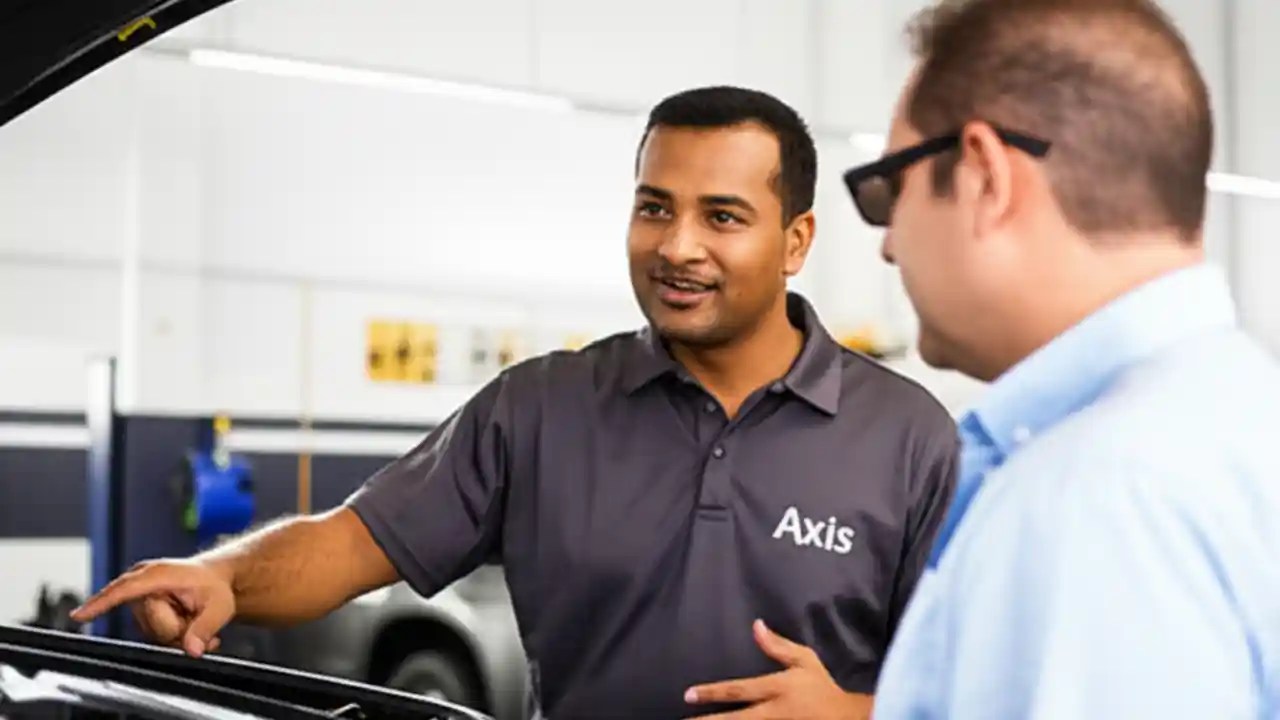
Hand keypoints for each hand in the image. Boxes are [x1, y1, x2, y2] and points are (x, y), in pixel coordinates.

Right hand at [70, 559, 234, 657]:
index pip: (123, 591)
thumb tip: (192, 650)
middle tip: (199, 618)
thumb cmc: (215, 587)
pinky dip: (174, 636)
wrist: (214, 581)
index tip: (78, 616)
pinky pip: (154, 636)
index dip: (100, 604)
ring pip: (154, 635)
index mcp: (157, 575)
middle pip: (153, 627)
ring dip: (177, 634)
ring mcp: (139, 600)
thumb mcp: (220, 606)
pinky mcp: (140, 612)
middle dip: (179, 631)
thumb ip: (205, 628)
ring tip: (195, 617)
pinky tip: (189, 624)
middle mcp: (142, 585)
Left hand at [684, 619, 872, 719]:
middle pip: (735, 719)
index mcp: (776, 689)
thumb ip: (778, 646)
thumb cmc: (823, 688)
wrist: (848, 719)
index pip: (738, 690)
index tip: (689, 695)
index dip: (712, 692)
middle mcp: (773, 712)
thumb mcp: (805, 661)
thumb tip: (756, 625)